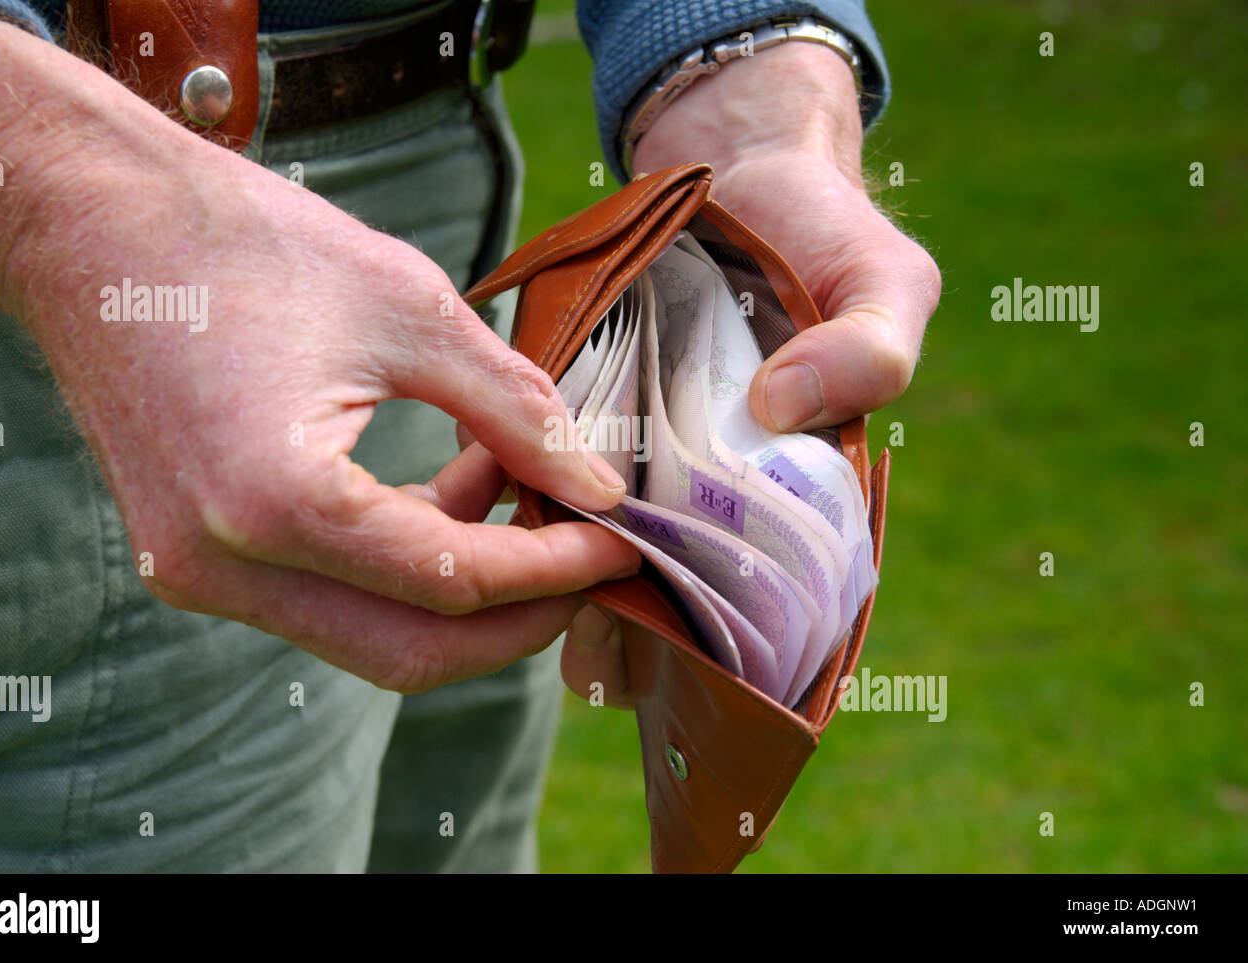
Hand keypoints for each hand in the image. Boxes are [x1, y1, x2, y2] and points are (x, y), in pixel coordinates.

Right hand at [0, 17, 640, 692]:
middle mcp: (227, 566)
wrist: (90, 226)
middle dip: (522, 615)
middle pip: (414, 652)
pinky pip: (330, 594)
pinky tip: (457, 482)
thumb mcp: (408, 309)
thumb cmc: (239, 243)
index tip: (623, 541)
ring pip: (374, 633)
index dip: (559, 569)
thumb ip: (513, 408)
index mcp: (277, 503)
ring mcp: (202, 575)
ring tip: (520, 482)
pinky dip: (407, 560)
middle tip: (591, 557)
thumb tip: (593, 485)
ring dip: (466, 583)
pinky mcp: (200, 558)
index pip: (457, 584)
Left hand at [563, 42, 939, 703]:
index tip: (660, 646)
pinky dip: (514, 469)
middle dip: (618, 607)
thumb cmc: (822, 232)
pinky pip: (544, 451)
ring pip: (592, 525)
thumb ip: (867, 351)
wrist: (733, 162)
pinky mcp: (582, 402)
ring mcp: (641, 447)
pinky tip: (485, 480)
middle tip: (577, 627)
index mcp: (788, 488)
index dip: (712, 629)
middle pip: (663, 573)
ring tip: (516, 572)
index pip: (757, 590)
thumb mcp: (882, 285)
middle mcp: (709, 483)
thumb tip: (781, 410)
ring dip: (555, 551)